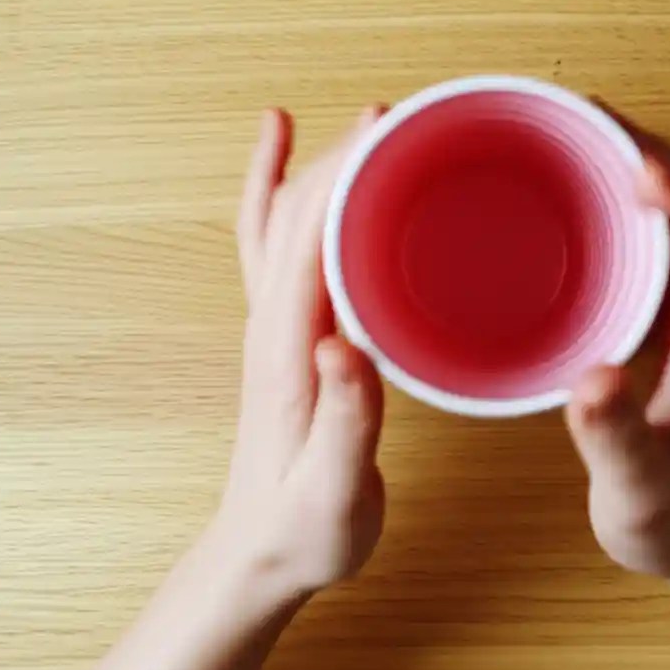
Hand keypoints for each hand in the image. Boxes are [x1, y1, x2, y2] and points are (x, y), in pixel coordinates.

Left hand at [224, 105, 387, 593]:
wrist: (262, 553)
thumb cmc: (306, 527)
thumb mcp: (334, 490)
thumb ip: (346, 421)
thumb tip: (343, 345)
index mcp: (287, 350)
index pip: (308, 235)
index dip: (346, 173)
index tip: (394, 129)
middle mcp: (271, 325)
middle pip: (296, 213)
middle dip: (346, 154)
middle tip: (406, 116)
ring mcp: (273, 328)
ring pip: (281, 222)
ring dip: (318, 164)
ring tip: (366, 121)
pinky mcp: (284, 339)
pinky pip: (274, 250)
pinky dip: (280, 199)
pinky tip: (289, 167)